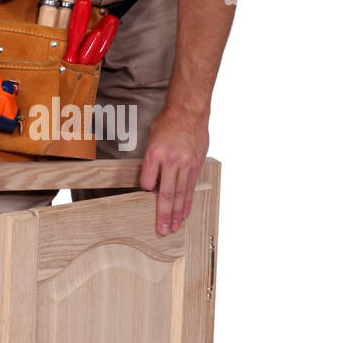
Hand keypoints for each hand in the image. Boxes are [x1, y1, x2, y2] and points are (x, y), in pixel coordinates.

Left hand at [139, 104, 208, 234]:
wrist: (189, 112)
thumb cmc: (168, 123)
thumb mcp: (151, 139)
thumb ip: (151, 161)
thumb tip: (151, 182)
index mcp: (155, 153)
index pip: (147, 181)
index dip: (146, 190)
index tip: (145, 195)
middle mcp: (171, 161)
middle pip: (166, 194)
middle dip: (163, 215)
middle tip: (162, 230)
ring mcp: (186, 164)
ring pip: (180, 194)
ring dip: (176, 213)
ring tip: (173, 227)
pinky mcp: (196, 165)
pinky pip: (191, 187)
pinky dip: (187, 202)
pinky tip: (184, 213)